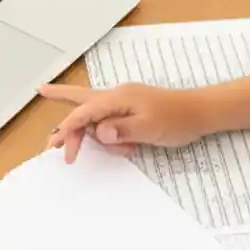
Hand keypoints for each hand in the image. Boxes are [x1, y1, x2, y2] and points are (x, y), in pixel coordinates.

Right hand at [39, 83, 207, 163]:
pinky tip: (129, 146)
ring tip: (129, 150)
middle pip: (80, 106)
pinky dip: (112, 137)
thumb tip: (98, 132)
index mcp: (118, 97)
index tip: (64, 152)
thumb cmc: (177, 119)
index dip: (70, 131)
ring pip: (96, 119)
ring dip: (102, 138)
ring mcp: (123, 103)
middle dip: (65, 122)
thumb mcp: (149, 127)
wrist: (199, 113)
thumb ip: (122, 129)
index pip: (84, 112)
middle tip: (50, 142)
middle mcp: (116, 96)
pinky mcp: (129, 111)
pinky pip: (110, 123)